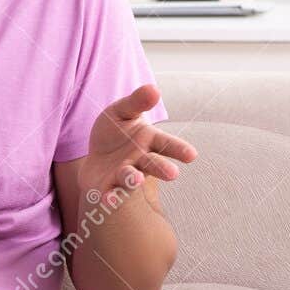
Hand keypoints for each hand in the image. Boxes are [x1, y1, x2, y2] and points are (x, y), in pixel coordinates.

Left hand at [80, 83, 196, 207]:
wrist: (97, 153)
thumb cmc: (117, 129)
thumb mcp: (122, 110)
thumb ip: (137, 101)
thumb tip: (154, 89)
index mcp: (149, 140)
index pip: (167, 143)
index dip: (179, 149)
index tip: (192, 155)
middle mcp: (140, 159)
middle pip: (153, 164)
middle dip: (162, 168)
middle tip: (172, 174)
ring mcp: (124, 174)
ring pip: (131, 178)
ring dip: (134, 179)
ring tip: (137, 179)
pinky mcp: (107, 186)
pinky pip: (110, 192)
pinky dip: (111, 197)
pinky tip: (108, 201)